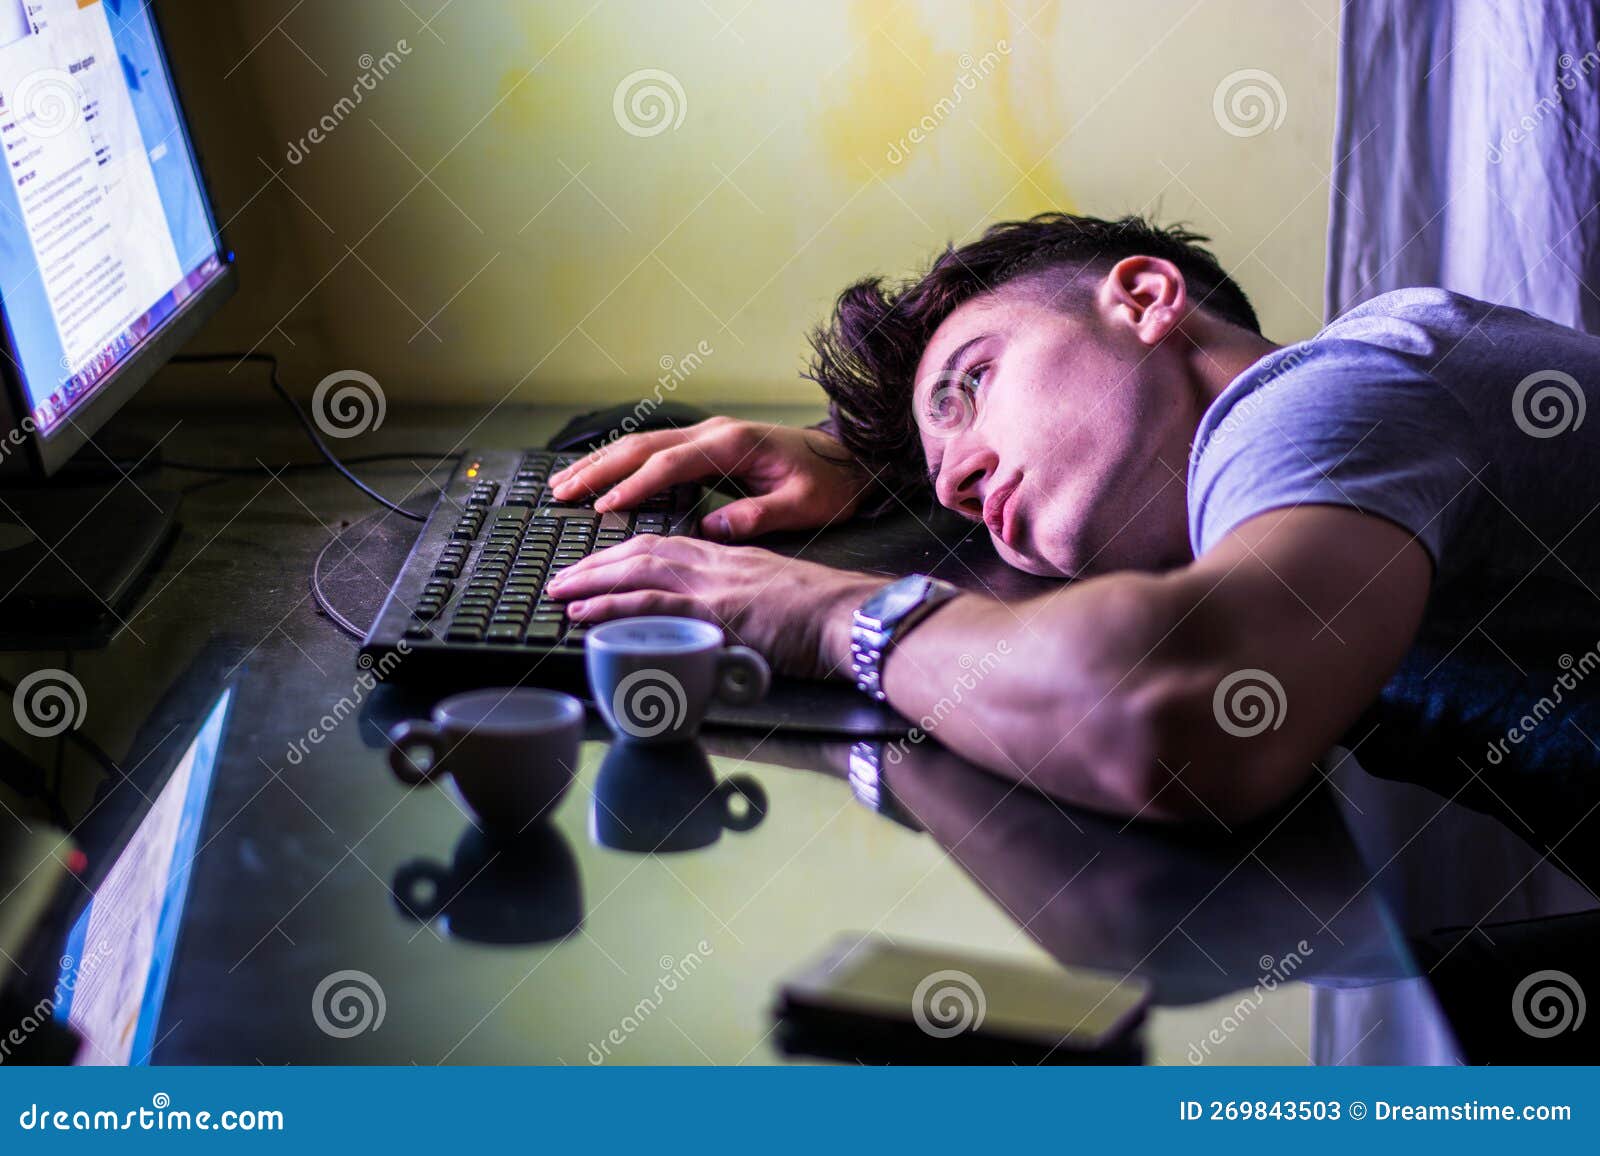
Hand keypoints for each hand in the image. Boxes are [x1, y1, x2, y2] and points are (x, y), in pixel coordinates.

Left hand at [544, 535, 879, 677]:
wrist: (854, 613)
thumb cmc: (828, 614)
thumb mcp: (779, 598)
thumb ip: (747, 602)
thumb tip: (729, 621)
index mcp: (733, 556)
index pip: (669, 544)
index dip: (629, 553)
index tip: (600, 564)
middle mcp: (718, 561)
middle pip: (644, 550)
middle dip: (598, 562)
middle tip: (563, 578)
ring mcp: (714, 584)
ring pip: (639, 570)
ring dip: (593, 579)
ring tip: (559, 592)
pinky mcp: (714, 610)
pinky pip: (652, 604)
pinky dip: (612, 606)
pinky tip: (585, 613)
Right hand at [548, 417, 869, 540]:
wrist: (853, 460)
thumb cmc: (831, 485)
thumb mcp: (802, 506)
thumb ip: (756, 517)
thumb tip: (711, 529)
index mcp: (733, 445)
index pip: (669, 465)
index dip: (634, 487)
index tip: (603, 508)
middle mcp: (715, 432)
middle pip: (644, 447)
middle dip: (600, 470)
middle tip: (561, 494)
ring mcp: (709, 435)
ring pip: (644, 444)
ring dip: (603, 463)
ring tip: (565, 484)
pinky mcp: (709, 445)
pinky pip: (656, 451)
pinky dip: (623, 464)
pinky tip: (602, 478)